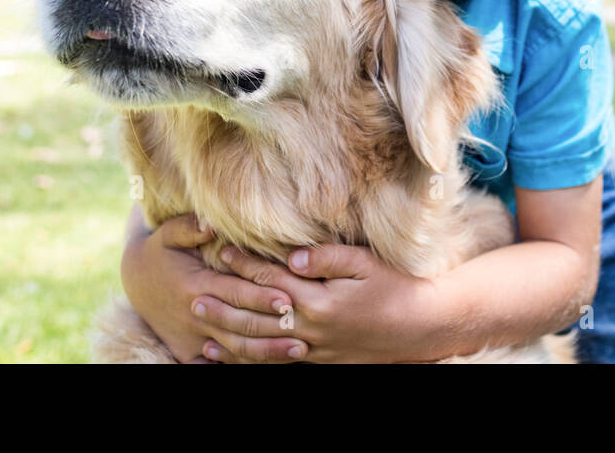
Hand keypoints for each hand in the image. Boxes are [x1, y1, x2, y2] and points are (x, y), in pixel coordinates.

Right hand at [120, 213, 305, 363]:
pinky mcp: (187, 352)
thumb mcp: (168, 233)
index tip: (287, 299)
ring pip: (234, 349)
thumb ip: (190, 226)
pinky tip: (271, 364)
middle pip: (240, 326)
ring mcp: (191, 338)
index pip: (235, 293)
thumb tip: (212, 221)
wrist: (135, 281)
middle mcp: (195, 315)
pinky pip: (218, 363)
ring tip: (299, 350)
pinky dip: (242, 365)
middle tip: (304, 332)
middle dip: (273, 329)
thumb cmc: (160, 252)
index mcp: (196, 285)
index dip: (261, 297)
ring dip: (267, 352)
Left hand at [193, 244, 442, 362]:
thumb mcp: (365, 263)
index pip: (273, 280)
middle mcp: (312, 330)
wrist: (421, 327)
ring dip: (230, 336)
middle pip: (258, 317)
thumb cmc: (395, 286)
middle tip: (193, 295)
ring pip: (262, 346)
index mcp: (320, 301)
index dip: (246, 264)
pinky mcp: (320, 362)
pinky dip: (251, 358)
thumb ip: (326, 257)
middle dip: (225, 305)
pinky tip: (232, 354)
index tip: (221, 251)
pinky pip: (277, 362)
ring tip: (203, 326)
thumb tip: (290, 254)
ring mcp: (314, 350)